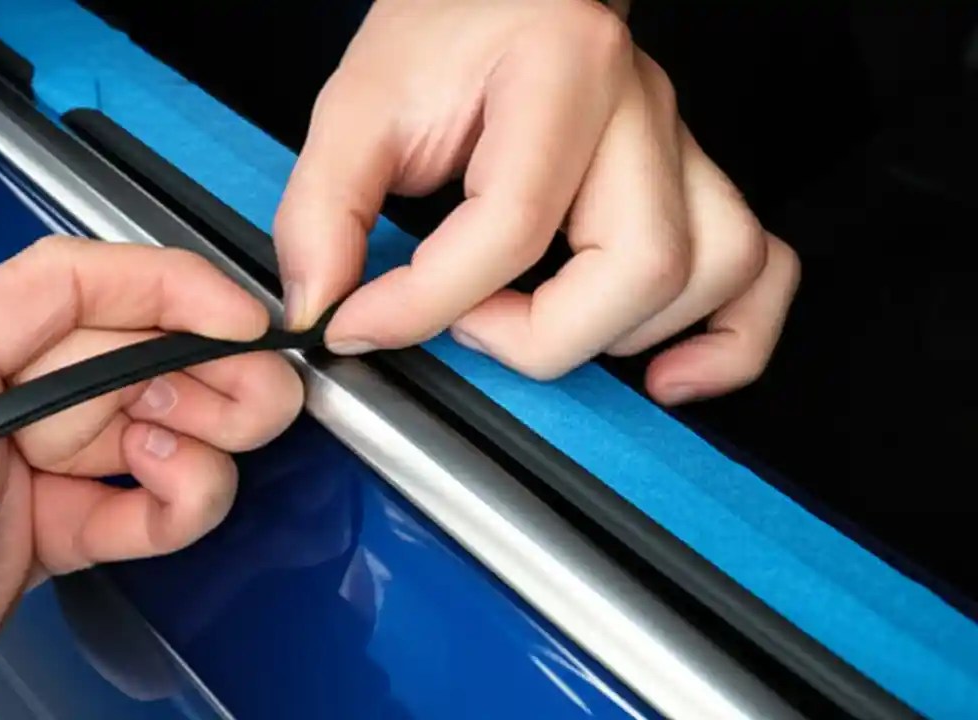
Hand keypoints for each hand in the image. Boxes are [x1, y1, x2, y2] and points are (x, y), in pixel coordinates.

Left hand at [0, 236, 303, 673]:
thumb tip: (41, 288)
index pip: (91, 281)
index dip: (175, 287)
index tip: (239, 322)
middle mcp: (27, 392)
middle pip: (151, 352)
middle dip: (208, 376)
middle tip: (247, 399)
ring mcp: (58, 461)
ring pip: (173, 425)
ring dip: (201, 447)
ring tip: (168, 465)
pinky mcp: (78, 523)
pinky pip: (161, 504)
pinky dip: (182, 507)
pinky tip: (162, 508)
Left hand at [274, 0, 799, 404]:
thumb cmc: (443, 31)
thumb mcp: (357, 107)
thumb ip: (323, 209)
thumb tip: (321, 309)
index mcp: (559, 68)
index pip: (512, 220)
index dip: (426, 302)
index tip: (362, 322)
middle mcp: (641, 106)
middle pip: (642, 262)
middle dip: (539, 334)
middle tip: (466, 321)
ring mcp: (682, 146)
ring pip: (715, 270)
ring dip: (621, 334)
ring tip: (536, 328)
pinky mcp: (697, 183)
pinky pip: (762, 271)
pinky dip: (727, 340)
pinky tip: (664, 374)